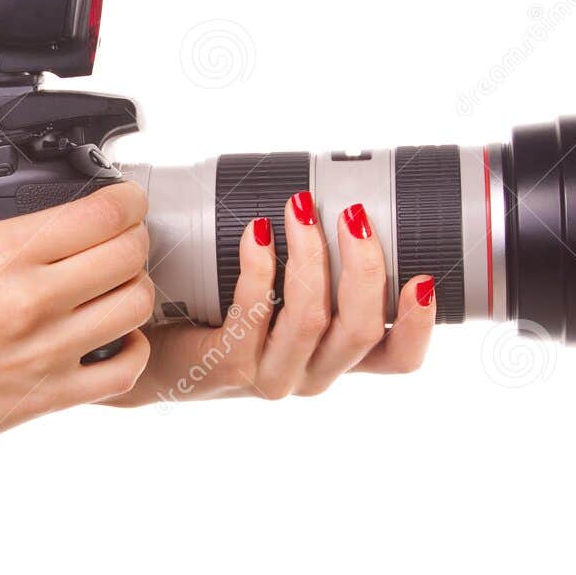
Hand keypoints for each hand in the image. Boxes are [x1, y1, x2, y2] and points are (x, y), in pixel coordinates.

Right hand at [0, 122, 153, 454]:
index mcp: (4, 250)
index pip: (103, 214)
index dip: (126, 200)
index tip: (121, 199)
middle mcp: (31, 298)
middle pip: (129, 254)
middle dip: (133, 238)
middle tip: (120, 238)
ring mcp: (45, 349)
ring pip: (135, 306)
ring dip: (134, 287)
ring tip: (116, 284)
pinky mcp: (50, 393)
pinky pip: (124, 369)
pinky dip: (133, 348)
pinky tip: (115, 335)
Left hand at [112, 192, 435, 404]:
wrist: (152, 354)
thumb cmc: (221, 316)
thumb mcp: (283, 298)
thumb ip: (317, 270)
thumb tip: (340, 199)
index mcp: (337, 359)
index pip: (399, 359)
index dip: (419, 323)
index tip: (423, 275)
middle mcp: (311, 374)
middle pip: (360, 329)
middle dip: (363, 265)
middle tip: (353, 213)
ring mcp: (270, 375)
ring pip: (310, 318)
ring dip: (310, 255)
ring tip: (299, 207)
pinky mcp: (228, 365)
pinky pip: (253, 313)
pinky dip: (259, 266)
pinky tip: (255, 233)